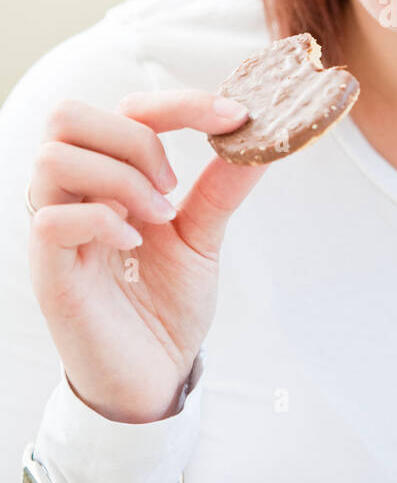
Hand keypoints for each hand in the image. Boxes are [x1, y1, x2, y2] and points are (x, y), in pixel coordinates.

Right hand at [28, 90, 265, 423]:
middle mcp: (73, 195)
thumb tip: (259, 136)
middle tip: (172, 186)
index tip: (234, 116)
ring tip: (158, 217)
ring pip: (53, 158)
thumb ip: (222, 186)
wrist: (154, 378)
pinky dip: (102, 220)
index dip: (179, 104)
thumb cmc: (166, 306)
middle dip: (135, 137)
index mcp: (107, 177)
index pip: (125, 109)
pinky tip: (135, 244)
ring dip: (119, 178)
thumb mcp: (203, 236)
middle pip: (67, 117)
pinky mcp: (50, 271)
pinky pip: (51, 220)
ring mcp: (56, 231)